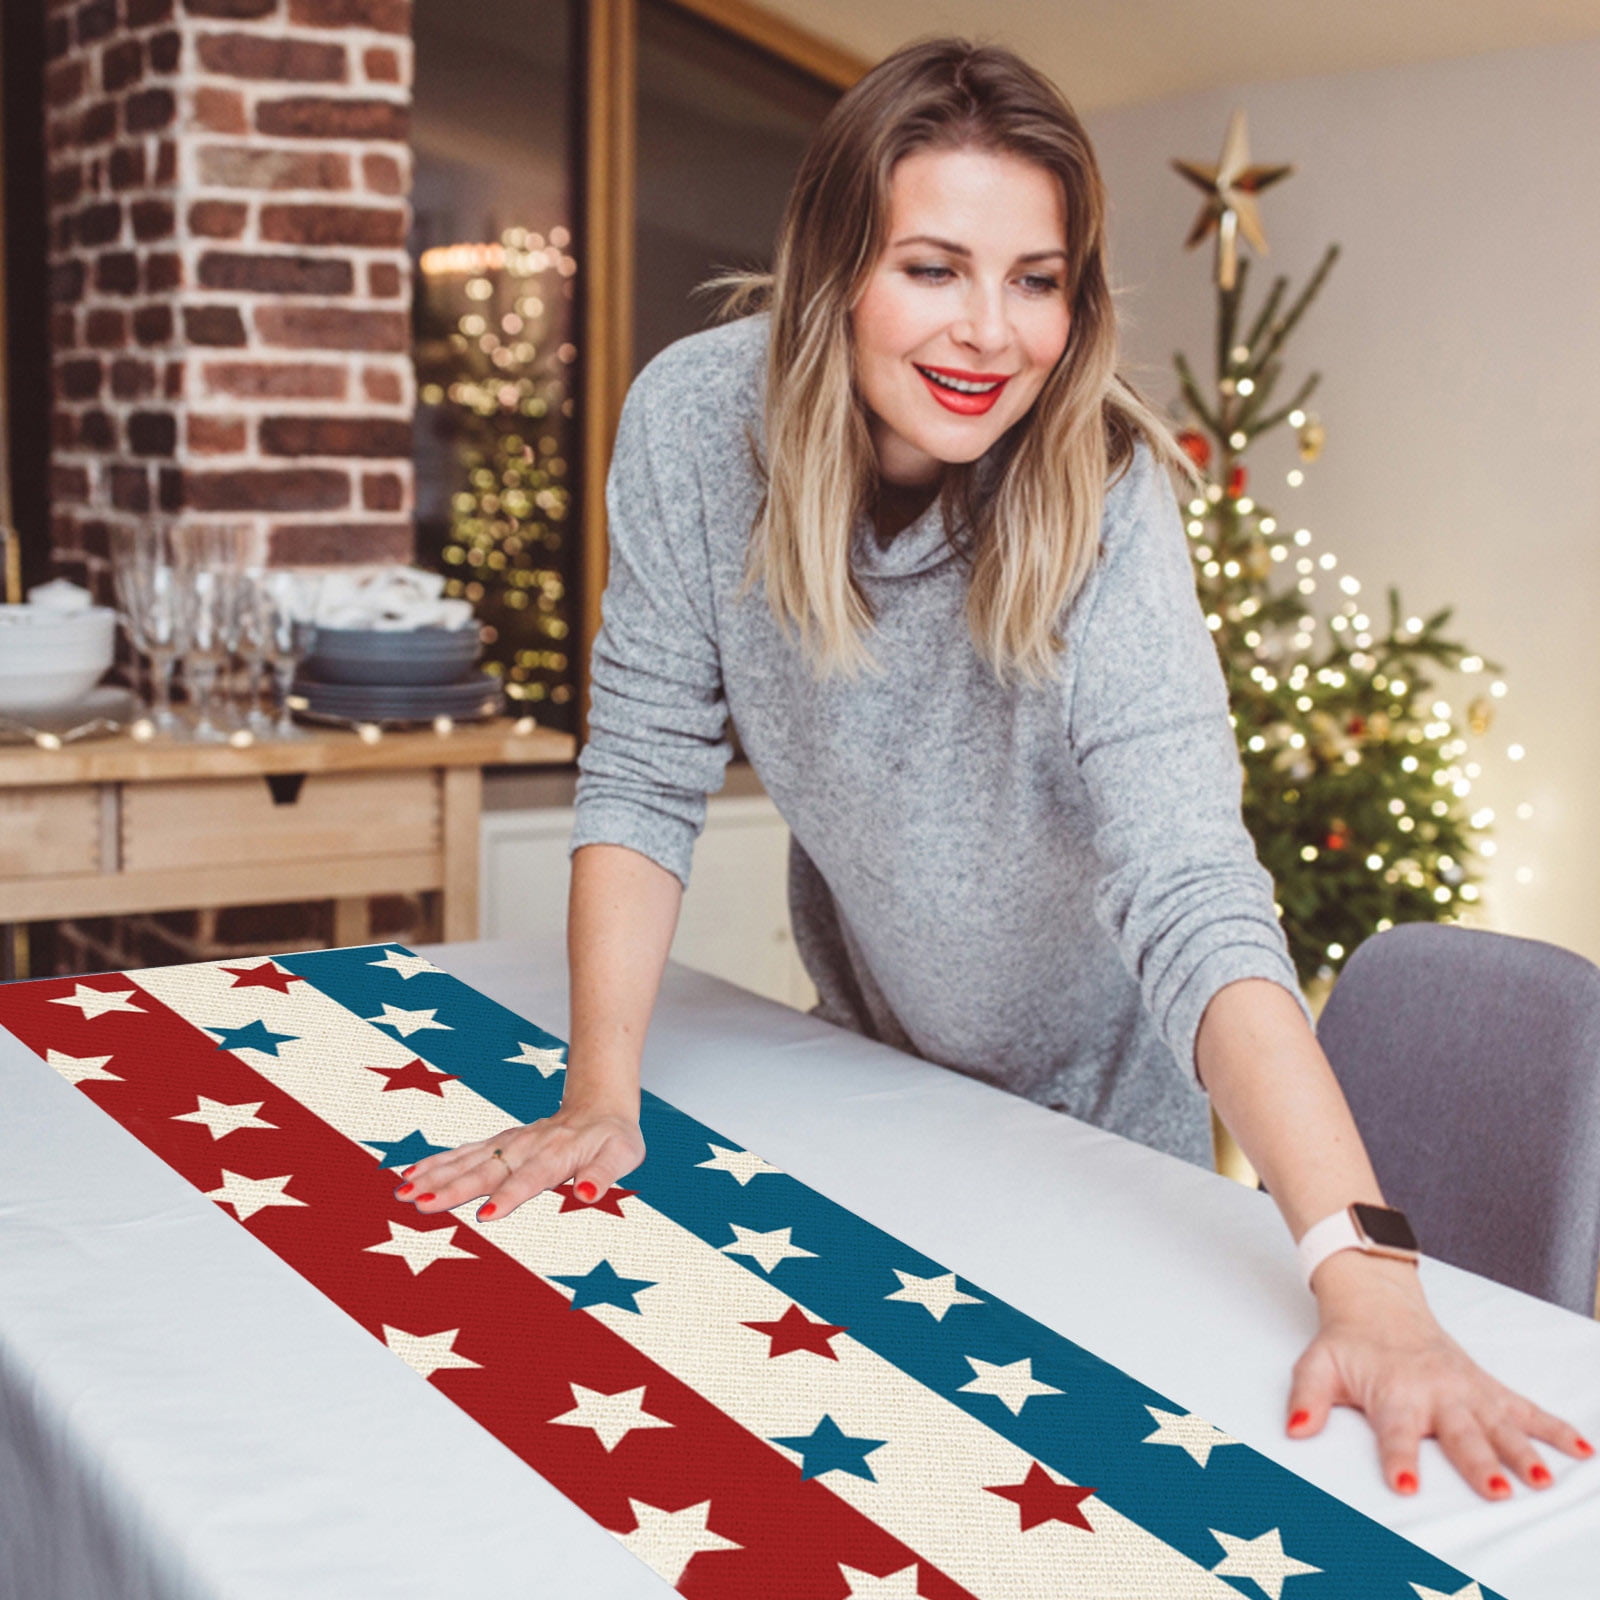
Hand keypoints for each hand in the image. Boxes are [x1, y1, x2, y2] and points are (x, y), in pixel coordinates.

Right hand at [392, 1102, 644, 1222]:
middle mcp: (527, 1146)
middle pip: (487, 1170)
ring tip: (404, 1192)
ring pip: (468, 1160)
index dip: (509, 1195)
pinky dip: (437, 1163)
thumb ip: (604, 1173)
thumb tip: (590, 1193)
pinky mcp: (498, 1143)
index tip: (487, 1215)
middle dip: (454, 1188)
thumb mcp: (622, 1154)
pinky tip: (411, 1175)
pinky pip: (464, 1152)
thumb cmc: (613, 1138)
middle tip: (422, 1205)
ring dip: (436, 1175)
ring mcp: (509, 1143)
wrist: (600, 1105)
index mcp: (557, 1153)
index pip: (530, 1177)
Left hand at [1287, 1252, 1593, 1497]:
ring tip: (1543, 1480)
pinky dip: (1555, 1428)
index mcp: (1394, 1392)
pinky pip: (1526, 1407)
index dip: (1399, 1459)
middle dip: (1478, 1462)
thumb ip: (1306, 1399)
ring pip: (1500, 1424)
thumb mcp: (1317, 1365)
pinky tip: (1583, 1451)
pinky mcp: (1487, 1386)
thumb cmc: (1349, 1344)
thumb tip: (1294, 1430)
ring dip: (1523, 1451)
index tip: (1405, 1486)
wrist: (1378, 1303)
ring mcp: (1467, 1390)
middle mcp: (1436, 1392)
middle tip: (1497, 1489)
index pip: (1395, 1432)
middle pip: (1460, 1434)